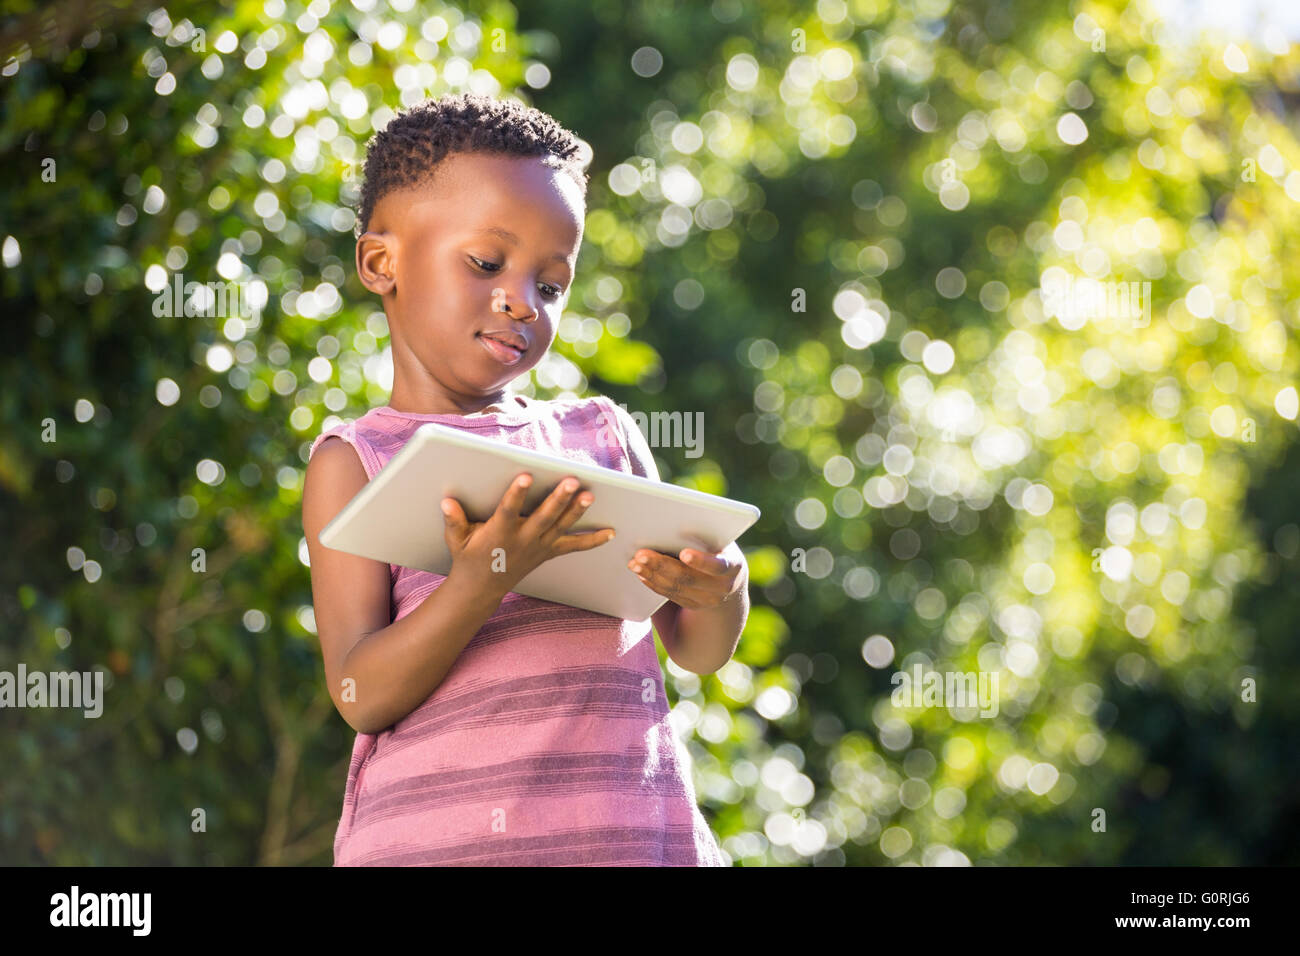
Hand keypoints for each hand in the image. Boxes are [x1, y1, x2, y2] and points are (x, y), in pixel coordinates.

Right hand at [441, 472, 614, 596]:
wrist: (481, 588)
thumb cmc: (468, 557)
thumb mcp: (456, 540)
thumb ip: (454, 520)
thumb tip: (446, 502)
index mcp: (499, 532)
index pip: (509, 509)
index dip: (517, 493)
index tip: (525, 476)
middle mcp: (523, 539)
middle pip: (544, 517)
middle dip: (559, 499)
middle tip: (572, 481)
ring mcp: (538, 547)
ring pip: (561, 527)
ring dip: (577, 511)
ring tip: (590, 496)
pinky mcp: (548, 552)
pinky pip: (573, 546)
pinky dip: (592, 541)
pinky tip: (610, 533)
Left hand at [626, 540, 745, 610]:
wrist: (730, 579)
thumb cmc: (720, 548)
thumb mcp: (721, 539)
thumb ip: (706, 531)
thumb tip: (677, 511)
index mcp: (733, 565)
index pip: (718, 565)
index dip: (701, 560)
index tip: (683, 553)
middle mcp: (723, 587)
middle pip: (689, 578)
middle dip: (663, 565)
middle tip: (641, 554)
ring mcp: (707, 599)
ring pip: (676, 588)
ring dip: (652, 574)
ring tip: (635, 562)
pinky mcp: (693, 605)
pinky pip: (671, 595)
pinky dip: (654, 583)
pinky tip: (641, 574)